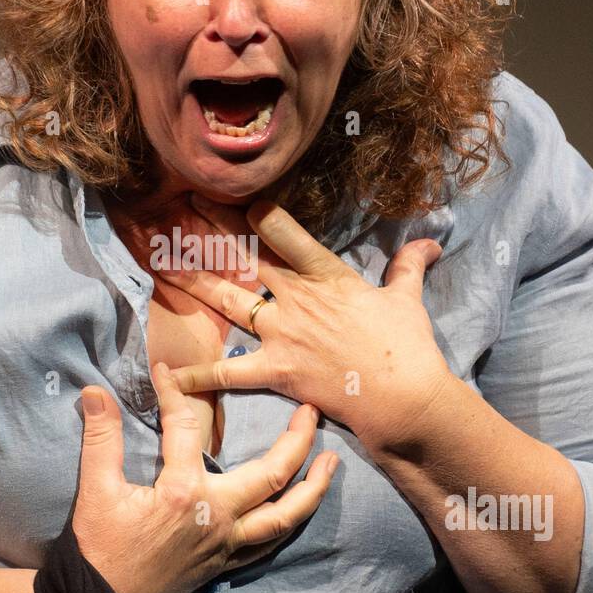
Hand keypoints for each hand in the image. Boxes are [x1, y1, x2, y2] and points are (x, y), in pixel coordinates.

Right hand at [70, 362, 338, 592]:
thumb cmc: (99, 548)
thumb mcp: (96, 489)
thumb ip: (101, 438)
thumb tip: (94, 392)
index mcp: (185, 492)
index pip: (186, 428)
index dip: (175, 394)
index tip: (167, 371)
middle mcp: (217, 516)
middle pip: (271, 474)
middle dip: (297, 440)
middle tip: (311, 410)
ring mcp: (226, 544)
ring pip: (285, 516)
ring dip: (312, 488)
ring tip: (332, 463)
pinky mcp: (225, 564)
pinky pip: (269, 543)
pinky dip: (290, 524)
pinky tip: (299, 509)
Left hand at [158, 193, 452, 458]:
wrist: (403, 397)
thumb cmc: (408, 346)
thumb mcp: (407, 299)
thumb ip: (409, 266)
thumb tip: (432, 241)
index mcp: (326, 274)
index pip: (285, 232)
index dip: (258, 213)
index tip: (236, 196)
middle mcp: (297, 298)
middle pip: (244, 257)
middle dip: (210, 230)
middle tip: (180, 207)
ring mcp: (282, 333)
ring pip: (227, 299)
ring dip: (191, 279)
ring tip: (160, 261)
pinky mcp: (276, 371)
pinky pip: (229, 372)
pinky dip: (198, 374)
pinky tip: (169, 372)